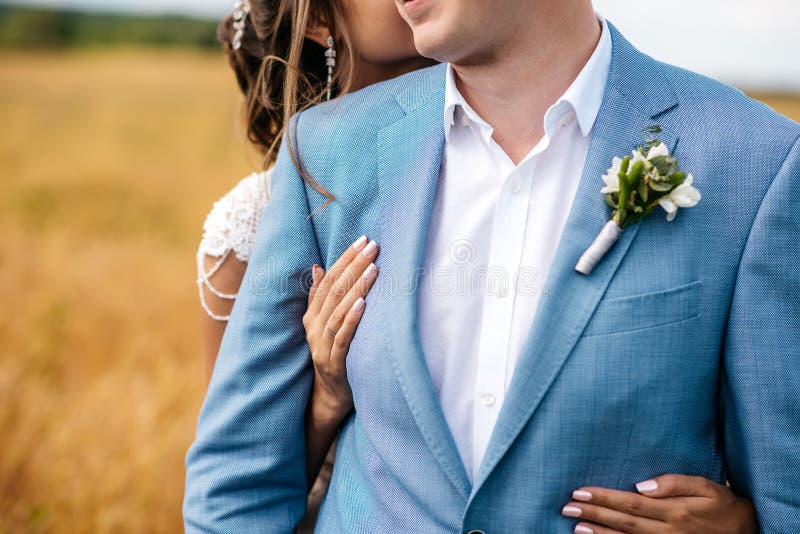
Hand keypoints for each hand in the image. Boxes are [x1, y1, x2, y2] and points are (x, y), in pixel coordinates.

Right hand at [303, 235, 378, 424]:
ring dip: (356, 288)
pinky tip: (363, 303)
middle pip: (333, 291)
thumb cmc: (334, 357)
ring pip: (338, 310)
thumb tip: (319, 266)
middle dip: (353, 266)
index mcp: (312, 316)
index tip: (362, 240)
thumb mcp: (325, 326)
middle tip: (372, 246)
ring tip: (373, 268)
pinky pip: (342, 337)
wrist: (330, 398)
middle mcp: (314, 327)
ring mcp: (321, 345)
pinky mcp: (333, 362)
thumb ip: (320, 298)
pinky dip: (351, 318)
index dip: (344, 259)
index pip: (328, 280)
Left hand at [561, 474, 757, 533]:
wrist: (747, 532)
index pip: (630, 504)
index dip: (603, 498)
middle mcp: (668, 531)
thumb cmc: (722, 505)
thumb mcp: (705, 486)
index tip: (579, 492)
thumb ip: (673, 483)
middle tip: (567, 508)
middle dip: (593, 515)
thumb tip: (640, 485)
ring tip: (575, 528)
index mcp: (674, 511)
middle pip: (623, 523)